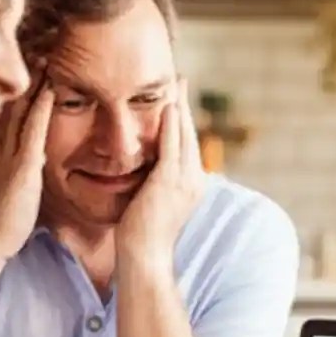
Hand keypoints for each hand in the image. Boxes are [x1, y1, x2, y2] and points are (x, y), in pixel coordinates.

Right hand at [0, 69, 52, 261]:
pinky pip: (32, 131)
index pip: (0, 111)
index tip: (23, 67)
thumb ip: (14, 167)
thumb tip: (34, 156)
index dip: (10, 88)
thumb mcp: (2, 186)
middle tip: (35, 50)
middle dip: (20, 78)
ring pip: (19, 111)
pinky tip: (51, 89)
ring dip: (33, 85)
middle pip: (7, 103)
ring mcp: (5, 155)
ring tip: (46, 59)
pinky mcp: (20, 168)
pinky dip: (42, 109)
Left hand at [117, 77, 206, 264]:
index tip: (177, 99)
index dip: (183, 121)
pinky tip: (168, 105)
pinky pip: (172, 146)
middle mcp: (194, 180)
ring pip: (185, 135)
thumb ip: (152, 185)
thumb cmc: (141, 237)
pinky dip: (172, 124)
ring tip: (176, 84)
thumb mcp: (150, 204)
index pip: (187, 145)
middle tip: (181, 80)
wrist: (144, 256)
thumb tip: (144, 174)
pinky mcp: (169, 181)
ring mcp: (184, 181)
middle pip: (191, 134)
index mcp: (191, 185)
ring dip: (181, 107)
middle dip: (185, 106)